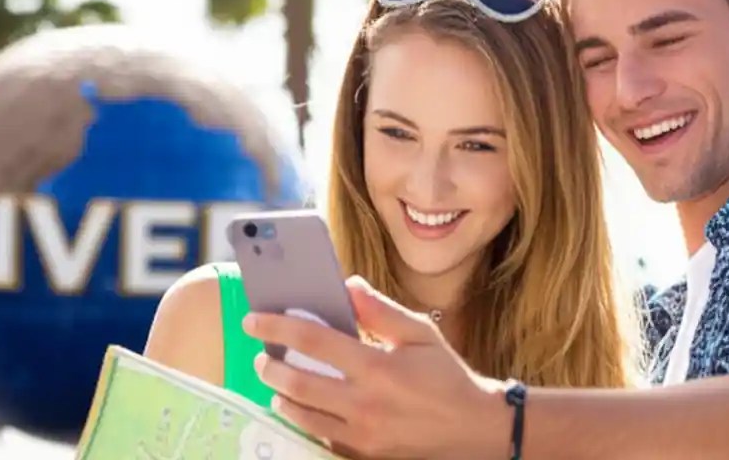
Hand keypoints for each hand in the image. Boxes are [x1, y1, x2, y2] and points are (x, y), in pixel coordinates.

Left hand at [243, 276, 510, 458]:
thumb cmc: (447, 378)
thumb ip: (381, 311)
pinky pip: (321, 438)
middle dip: (269, 367)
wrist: (474, 430)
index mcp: (377, 367)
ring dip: (281, 397)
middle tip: (259, 358)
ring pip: (302, 416)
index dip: (277, 327)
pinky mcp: (363, 455)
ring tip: (276, 383)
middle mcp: (364, 403)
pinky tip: (304, 409)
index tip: (254, 319)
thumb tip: (348, 285)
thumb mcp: (420, 334)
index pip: (313, 340)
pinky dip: (306, 422)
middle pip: (296, 383)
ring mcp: (361, 435)